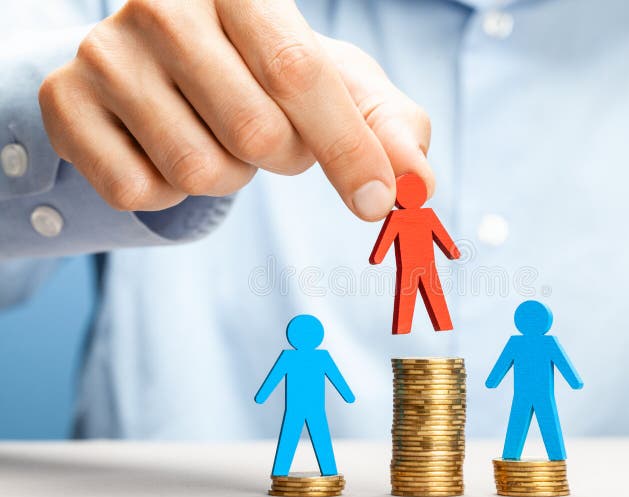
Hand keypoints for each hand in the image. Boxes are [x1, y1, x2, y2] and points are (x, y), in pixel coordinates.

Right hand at [39, 0, 434, 220]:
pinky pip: (140, 192)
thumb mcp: (340, 83)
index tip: (380, 201)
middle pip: (254, 133)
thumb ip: (387, 126)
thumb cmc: (271, 70)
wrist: (176, 58)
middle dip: (285, 157)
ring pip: (198, 170)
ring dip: (230, 174)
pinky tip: (171, 147)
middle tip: (274, 136)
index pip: (299, 73)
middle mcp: (162, 4)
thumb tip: (419, 185)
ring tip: (220, 134)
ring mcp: (104, 53)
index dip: (348, 147)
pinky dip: (173, 193)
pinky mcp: (66, 104)